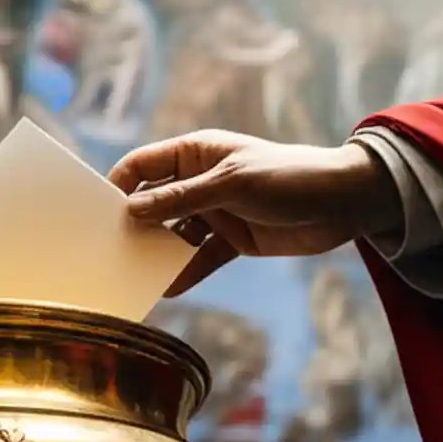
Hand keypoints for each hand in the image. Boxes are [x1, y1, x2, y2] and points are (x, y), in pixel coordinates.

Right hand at [108, 129, 402, 295]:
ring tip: (134, 275)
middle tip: (109, 250)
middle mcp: (199, 181)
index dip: (119, 186)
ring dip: (158, 252)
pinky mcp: (233, 239)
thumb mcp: (230, 185)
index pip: (143, 166)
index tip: (98, 214)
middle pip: (154, 202)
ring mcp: (215, 211)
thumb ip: (181, 200)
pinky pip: (199, 258)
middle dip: (134, 224)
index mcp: (196, 153)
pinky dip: (185, 272)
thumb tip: (132, 211)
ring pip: (174, 234)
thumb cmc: (289, 177)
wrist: (344, 203)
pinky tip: (168, 289)